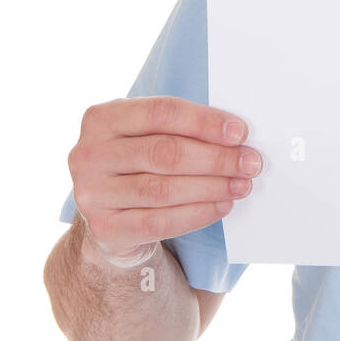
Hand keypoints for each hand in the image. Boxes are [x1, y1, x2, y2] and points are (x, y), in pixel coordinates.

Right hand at [68, 96, 261, 265]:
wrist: (110, 212)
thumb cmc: (141, 161)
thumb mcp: (149, 133)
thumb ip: (182, 128)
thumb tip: (237, 136)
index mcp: (102, 118)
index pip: (160, 112)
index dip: (204, 122)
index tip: (240, 133)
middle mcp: (89, 154)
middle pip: (164, 153)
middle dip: (216, 158)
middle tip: (250, 163)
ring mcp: (92, 193)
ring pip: (163, 189)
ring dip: (211, 187)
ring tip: (241, 185)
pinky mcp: (104, 227)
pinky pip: (158, 222)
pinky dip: (197, 214)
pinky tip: (221, 206)